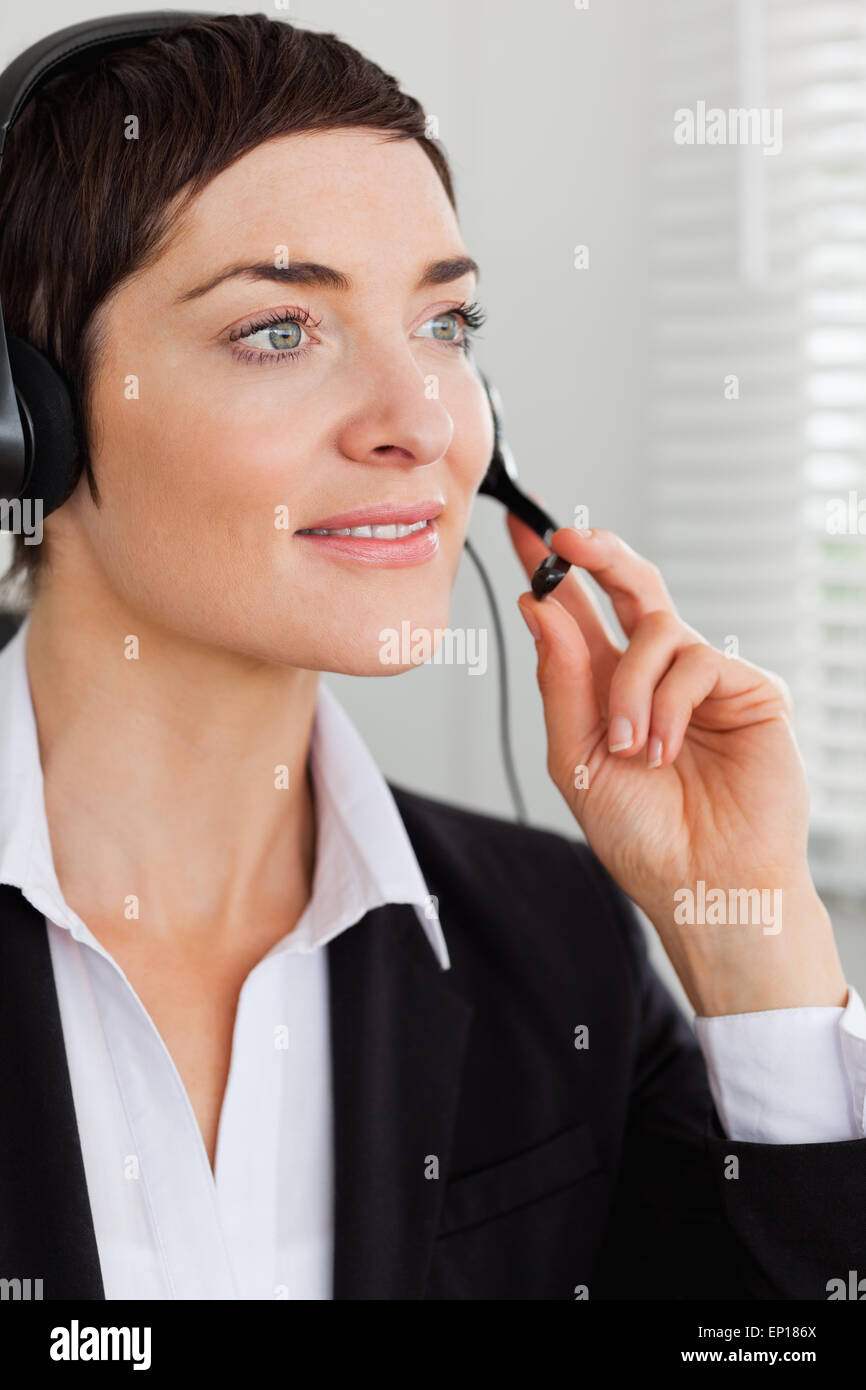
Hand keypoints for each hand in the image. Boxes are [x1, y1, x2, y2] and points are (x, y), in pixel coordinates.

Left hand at [508, 515, 846, 1016]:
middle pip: (630, 587)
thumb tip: (539, 605)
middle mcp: (657, 675)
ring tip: (628, 747)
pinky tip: (664, 749)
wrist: (704, 884)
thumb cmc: (641, 834)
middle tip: (564, 537)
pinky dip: (668, 706)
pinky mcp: (750, 689)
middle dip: (596, 553)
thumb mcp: (577, 758)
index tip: (521, 526)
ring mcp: (704, 679)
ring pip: (656, 629)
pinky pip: (696, 661)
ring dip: (629, 688)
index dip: (552, 571)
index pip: (579, 614)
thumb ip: (561, 681)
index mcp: (610, 689)